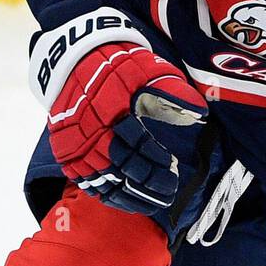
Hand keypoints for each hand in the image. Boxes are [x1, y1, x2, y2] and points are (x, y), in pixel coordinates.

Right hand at [47, 41, 207, 216]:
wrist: (76, 61)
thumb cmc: (118, 65)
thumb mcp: (146, 69)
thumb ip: (171, 92)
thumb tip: (199, 113)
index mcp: (109, 108)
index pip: (136, 142)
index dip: (156, 158)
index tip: (174, 168)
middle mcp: (89, 130)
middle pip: (122, 165)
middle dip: (148, 181)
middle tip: (169, 191)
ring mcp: (74, 145)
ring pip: (105, 180)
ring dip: (131, 195)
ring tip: (154, 204)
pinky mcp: (66, 154)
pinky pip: (87, 183)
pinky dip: (108, 195)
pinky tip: (128, 202)